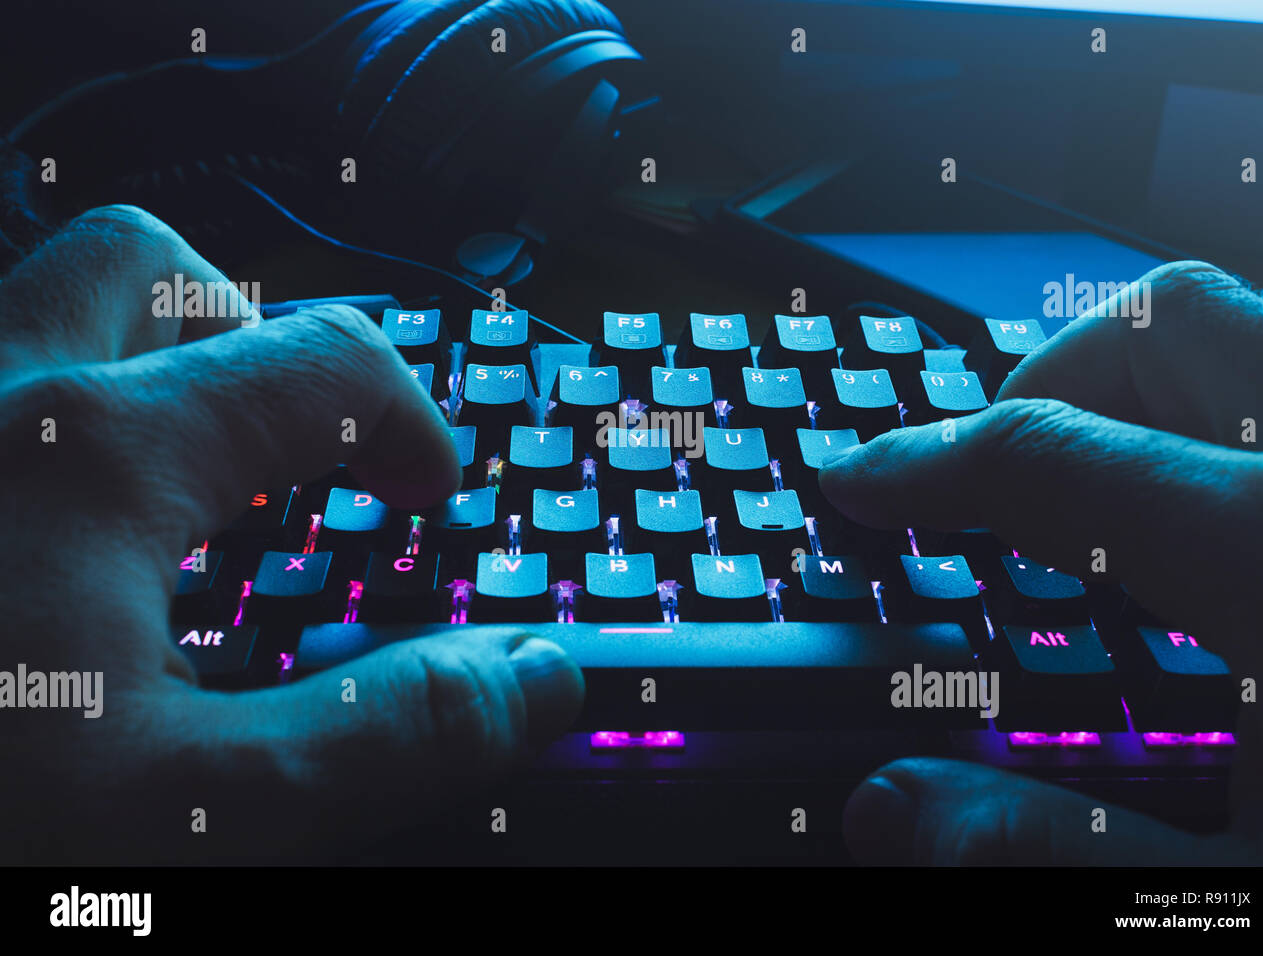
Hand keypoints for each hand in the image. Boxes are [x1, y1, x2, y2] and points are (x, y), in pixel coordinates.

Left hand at [0, 206, 582, 863]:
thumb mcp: (187, 816)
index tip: (428, 496)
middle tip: (292, 448)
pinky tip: (44, 539)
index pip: (320, 369)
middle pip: (149, 266)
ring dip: (134, 357)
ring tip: (177, 470)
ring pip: (28, 304)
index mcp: (92, 458)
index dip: (409, 423)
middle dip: (252, 336)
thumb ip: (384, 735)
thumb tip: (532, 673)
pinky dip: (35, 422)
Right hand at [821, 261, 1262, 864]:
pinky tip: (1213, 524)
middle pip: (1162, 321)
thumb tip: (893, 810)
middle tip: (995, 482)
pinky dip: (1231, 416)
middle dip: (1048, 382)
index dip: (924, 460)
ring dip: (1150, 387)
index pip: (1048, 453)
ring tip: (1104, 492)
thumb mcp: (1251, 885)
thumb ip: (1056, 842)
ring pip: (1252, 324)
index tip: (860, 477)